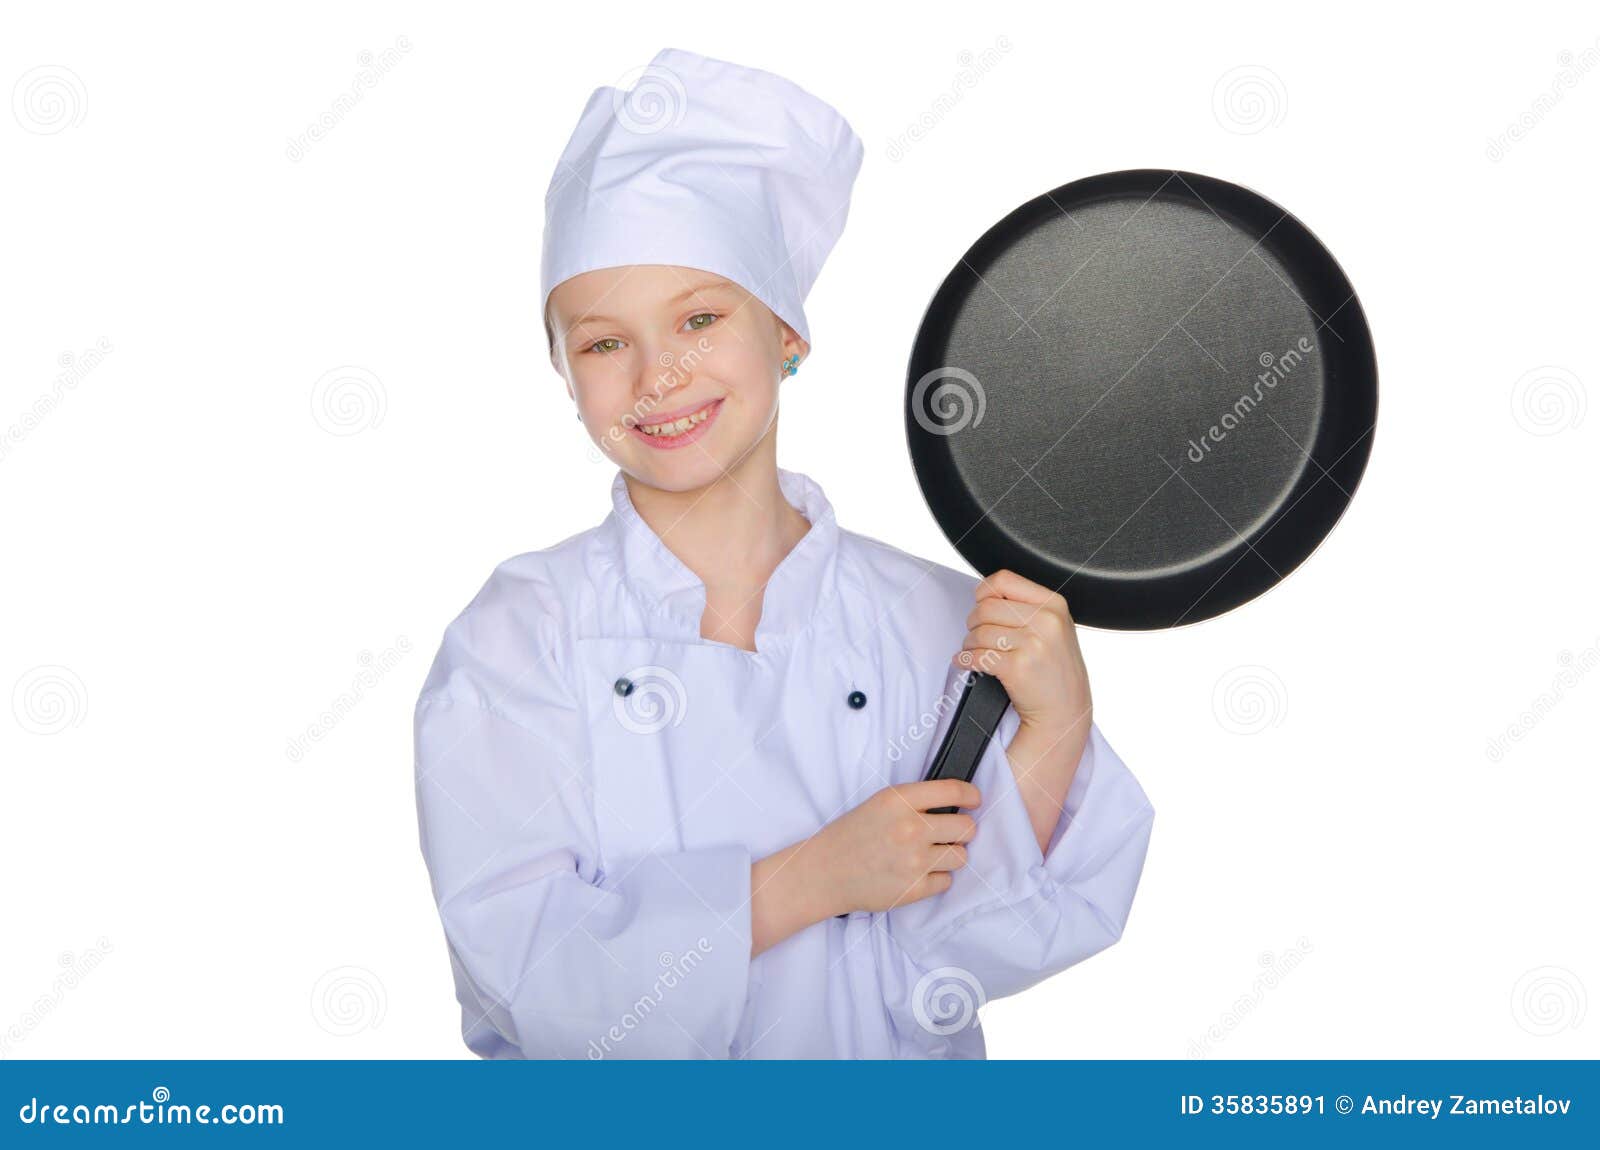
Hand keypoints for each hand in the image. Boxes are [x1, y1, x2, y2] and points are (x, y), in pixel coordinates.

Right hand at [812, 779, 980, 914]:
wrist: (824, 873)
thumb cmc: (851, 835)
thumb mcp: (880, 803)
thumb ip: (915, 801)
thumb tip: (957, 803)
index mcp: (900, 800)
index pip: (954, 790)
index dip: (971, 795)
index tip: (974, 800)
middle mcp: (910, 828)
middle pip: (967, 828)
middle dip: (961, 830)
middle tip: (948, 834)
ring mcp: (914, 861)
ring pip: (961, 857)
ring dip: (949, 856)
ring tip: (928, 855)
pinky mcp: (914, 889)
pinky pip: (946, 882)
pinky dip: (935, 878)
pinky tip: (916, 873)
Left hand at [953, 568, 1091, 740]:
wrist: (1065, 711)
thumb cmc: (1056, 670)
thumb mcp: (1055, 627)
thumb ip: (1028, 607)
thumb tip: (985, 594)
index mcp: (1054, 604)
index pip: (1004, 580)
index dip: (984, 592)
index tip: (980, 604)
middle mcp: (1046, 620)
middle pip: (986, 607)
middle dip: (973, 623)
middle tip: (976, 636)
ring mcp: (1033, 644)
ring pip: (979, 632)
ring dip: (969, 644)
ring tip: (975, 652)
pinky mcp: (1018, 667)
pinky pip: (976, 656)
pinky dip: (964, 660)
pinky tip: (966, 663)